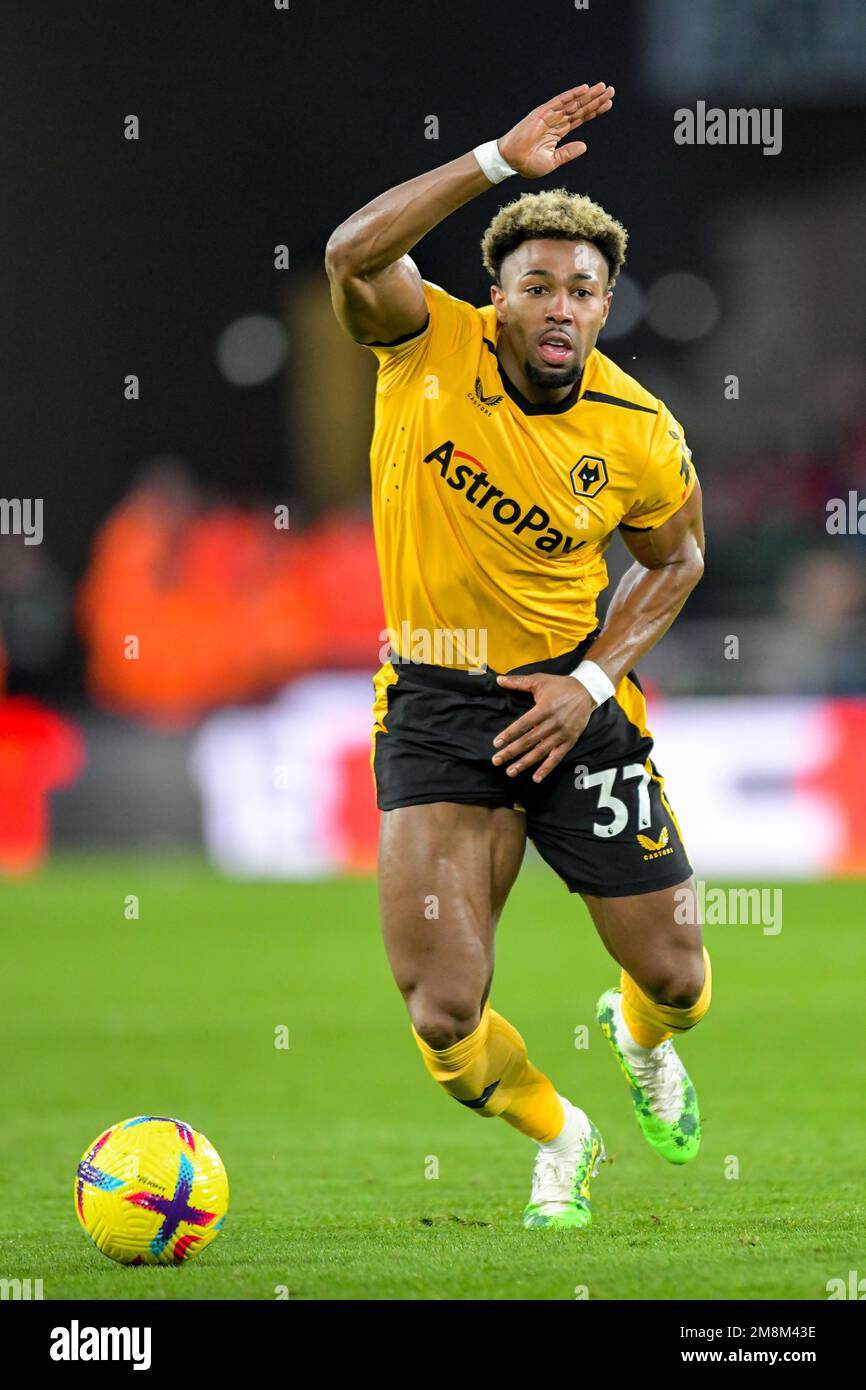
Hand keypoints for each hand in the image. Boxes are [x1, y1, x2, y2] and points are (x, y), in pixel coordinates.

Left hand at [491, 673, 594, 782]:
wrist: (587, 691)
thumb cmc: (561, 686)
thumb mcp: (540, 680)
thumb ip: (518, 682)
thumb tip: (499, 680)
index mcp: (544, 709)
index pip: (523, 724)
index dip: (509, 734)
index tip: (497, 743)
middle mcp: (552, 724)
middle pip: (529, 740)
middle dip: (511, 752)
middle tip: (496, 761)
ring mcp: (562, 734)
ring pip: (540, 751)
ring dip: (525, 763)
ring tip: (510, 772)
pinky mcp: (569, 741)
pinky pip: (557, 757)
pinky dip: (546, 768)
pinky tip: (536, 778)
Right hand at [498, 83, 614, 178]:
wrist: (511, 161)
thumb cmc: (527, 164)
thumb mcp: (553, 161)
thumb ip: (568, 153)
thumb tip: (585, 146)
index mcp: (559, 132)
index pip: (580, 118)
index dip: (594, 111)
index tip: (608, 104)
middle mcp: (556, 121)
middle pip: (580, 108)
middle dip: (596, 99)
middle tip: (611, 90)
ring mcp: (550, 115)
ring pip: (573, 102)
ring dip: (588, 95)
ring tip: (603, 88)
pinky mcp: (542, 112)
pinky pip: (560, 101)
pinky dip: (572, 94)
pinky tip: (584, 89)